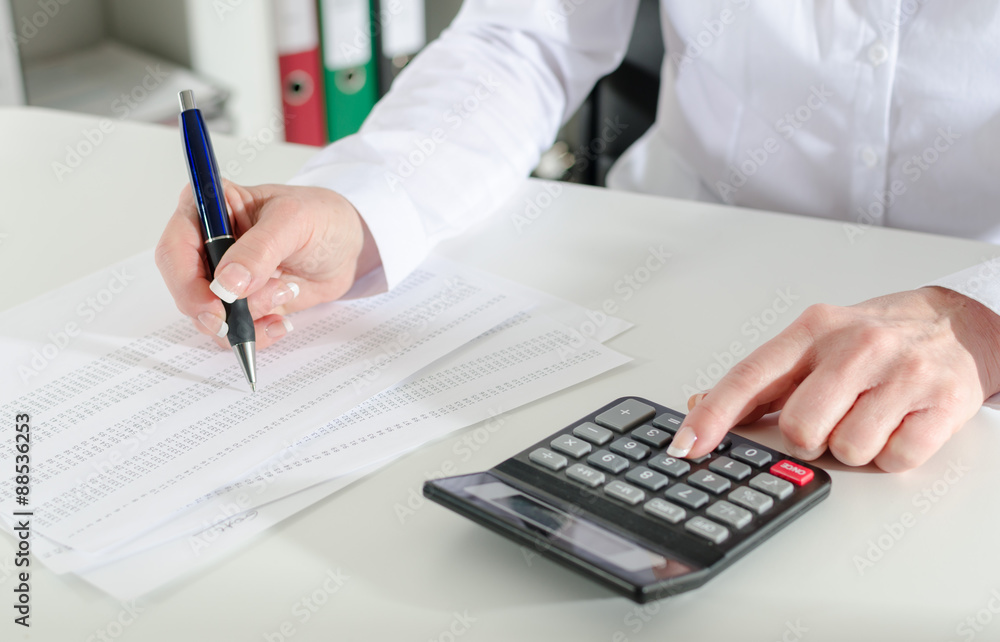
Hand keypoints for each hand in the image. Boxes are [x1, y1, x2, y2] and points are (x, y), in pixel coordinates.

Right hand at [155, 182, 380, 348]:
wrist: (348, 245)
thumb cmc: (321, 217)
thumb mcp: (293, 222)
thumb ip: (259, 250)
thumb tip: (225, 284)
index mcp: (209, 208)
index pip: (176, 247)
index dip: (186, 281)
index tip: (213, 305)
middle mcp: (207, 243)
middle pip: (185, 288)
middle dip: (215, 311)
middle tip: (244, 320)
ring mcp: (222, 277)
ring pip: (207, 316)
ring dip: (246, 318)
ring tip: (285, 291)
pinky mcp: (240, 304)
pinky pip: (232, 332)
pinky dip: (256, 334)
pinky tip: (282, 322)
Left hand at [669, 287, 999, 471]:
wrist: (958, 322)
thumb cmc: (876, 337)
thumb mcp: (814, 341)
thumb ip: (762, 378)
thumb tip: (700, 403)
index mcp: (813, 330)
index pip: (749, 377)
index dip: (713, 417)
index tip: (685, 446)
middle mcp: (855, 347)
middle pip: (802, 428)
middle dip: (810, 438)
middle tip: (831, 418)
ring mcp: (901, 374)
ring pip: (849, 449)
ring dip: (854, 447)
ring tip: (870, 415)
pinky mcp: (942, 403)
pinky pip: (895, 459)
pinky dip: (891, 454)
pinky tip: (899, 423)